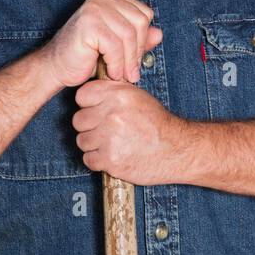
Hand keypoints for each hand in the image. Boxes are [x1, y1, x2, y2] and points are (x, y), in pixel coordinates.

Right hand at [43, 0, 162, 87]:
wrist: (57, 67)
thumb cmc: (87, 56)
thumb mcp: (118, 47)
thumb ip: (138, 39)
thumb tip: (160, 34)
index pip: (144, 14)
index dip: (144, 40)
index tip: (135, 60)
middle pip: (140, 23)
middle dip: (137, 51)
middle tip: (131, 72)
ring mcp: (95, 7)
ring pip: (129, 36)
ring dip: (128, 61)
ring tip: (121, 76)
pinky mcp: (89, 23)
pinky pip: (115, 46)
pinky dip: (116, 64)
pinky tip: (110, 73)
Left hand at [72, 79, 197, 184]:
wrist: (176, 149)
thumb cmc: (158, 125)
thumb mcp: (138, 97)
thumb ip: (113, 93)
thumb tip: (90, 95)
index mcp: (118, 95)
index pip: (82, 96)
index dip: (88, 105)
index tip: (96, 111)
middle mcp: (112, 114)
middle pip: (78, 120)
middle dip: (90, 127)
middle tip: (107, 131)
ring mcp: (109, 138)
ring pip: (82, 141)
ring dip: (94, 145)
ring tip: (114, 144)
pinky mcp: (110, 159)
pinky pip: (88, 159)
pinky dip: (99, 161)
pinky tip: (115, 155)